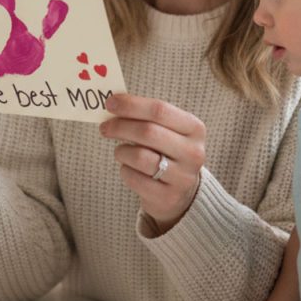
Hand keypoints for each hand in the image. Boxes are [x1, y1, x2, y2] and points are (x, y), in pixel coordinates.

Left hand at [100, 94, 204, 232]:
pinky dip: (125, 170)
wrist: (181, 193)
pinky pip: (134, 178)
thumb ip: (145, 116)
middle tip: (105, 127)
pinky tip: (129, 168)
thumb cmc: (167, 152)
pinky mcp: (168, 197)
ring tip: (120, 151)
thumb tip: (113, 102)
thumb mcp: (167, 131)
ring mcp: (182, 177)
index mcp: (194, 128)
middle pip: (148, 132)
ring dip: (122, 151)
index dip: (131, 105)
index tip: (110, 102)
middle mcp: (193, 152)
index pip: (160, 110)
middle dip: (120, 126)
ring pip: (139, 157)